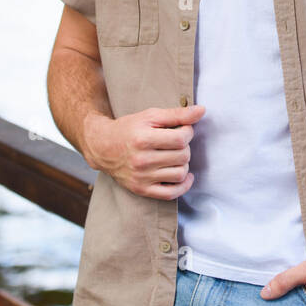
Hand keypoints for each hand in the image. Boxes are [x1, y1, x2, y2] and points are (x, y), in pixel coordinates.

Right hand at [81, 103, 205, 197]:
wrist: (103, 147)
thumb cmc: (129, 129)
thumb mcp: (151, 116)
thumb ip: (177, 114)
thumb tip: (202, 111)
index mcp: (143, 139)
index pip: (180, 139)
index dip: (188, 132)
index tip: (182, 130)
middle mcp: (141, 160)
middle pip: (182, 156)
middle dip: (185, 147)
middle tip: (177, 142)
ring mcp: (141, 177)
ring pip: (180, 174)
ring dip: (184, 164)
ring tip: (175, 156)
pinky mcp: (141, 189)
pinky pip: (171, 194)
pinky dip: (183, 186)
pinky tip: (184, 175)